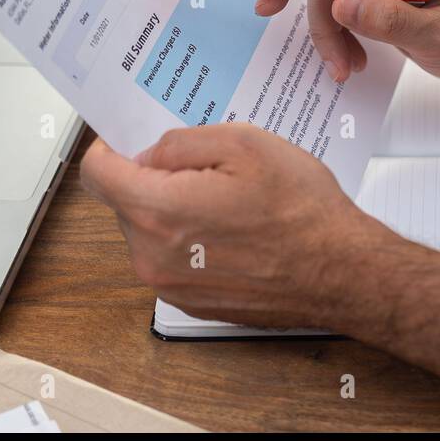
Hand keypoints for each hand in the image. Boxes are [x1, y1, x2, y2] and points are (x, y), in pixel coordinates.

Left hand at [80, 123, 393, 328]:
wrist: (342, 273)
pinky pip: (174, 259)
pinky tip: (237, 229)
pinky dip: (194, 240)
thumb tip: (152, 152)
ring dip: (176, 210)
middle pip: (126, 202)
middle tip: (207, 166)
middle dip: (155, 178)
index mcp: (157, 211)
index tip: (131, 138)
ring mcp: (172, 286)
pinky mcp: (193, 302)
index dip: (113, 146)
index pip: (97, 173)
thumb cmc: (302, 211)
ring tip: (231, 199)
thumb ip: (181, 143)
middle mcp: (152, 257)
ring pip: (151, 231)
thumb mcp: (245, 144)